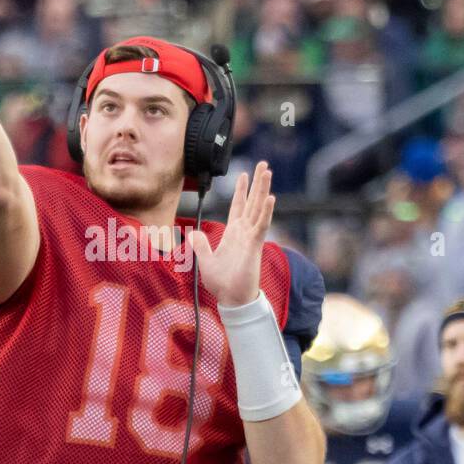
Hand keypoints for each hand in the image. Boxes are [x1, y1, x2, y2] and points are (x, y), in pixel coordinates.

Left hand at [187, 161, 273, 307]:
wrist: (231, 299)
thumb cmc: (222, 283)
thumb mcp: (205, 261)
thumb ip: (200, 245)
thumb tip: (193, 233)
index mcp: (233, 233)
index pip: (238, 206)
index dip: (241, 190)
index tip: (244, 174)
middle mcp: (244, 232)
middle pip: (252, 201)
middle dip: (257, 183)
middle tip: (264, 165)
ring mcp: (251, 237)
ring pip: (259, 208)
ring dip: (263, 189)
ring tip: (268, 172)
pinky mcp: (255, 245)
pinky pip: (261, 225)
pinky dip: (266, 212)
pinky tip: (270, 198)